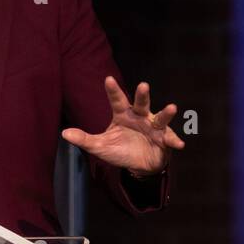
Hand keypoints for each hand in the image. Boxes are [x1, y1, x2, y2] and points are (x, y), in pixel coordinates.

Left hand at [61, 76, 184, 174]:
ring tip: (172, 107)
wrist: (138, 164)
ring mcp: (153, 126)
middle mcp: (139, 116)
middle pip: (141, 103)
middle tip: (143, 85)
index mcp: (123, 114)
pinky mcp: (163, 139)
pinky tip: (178, 144)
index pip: (117, 100)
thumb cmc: (119, 150)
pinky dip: (173, 140)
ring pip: (159, 117)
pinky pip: (169, 138)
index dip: (113, 90)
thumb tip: (64, 133)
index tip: (108, 78)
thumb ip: (84, 139)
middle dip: (142, 95)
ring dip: (166, 113)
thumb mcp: (100, 146)